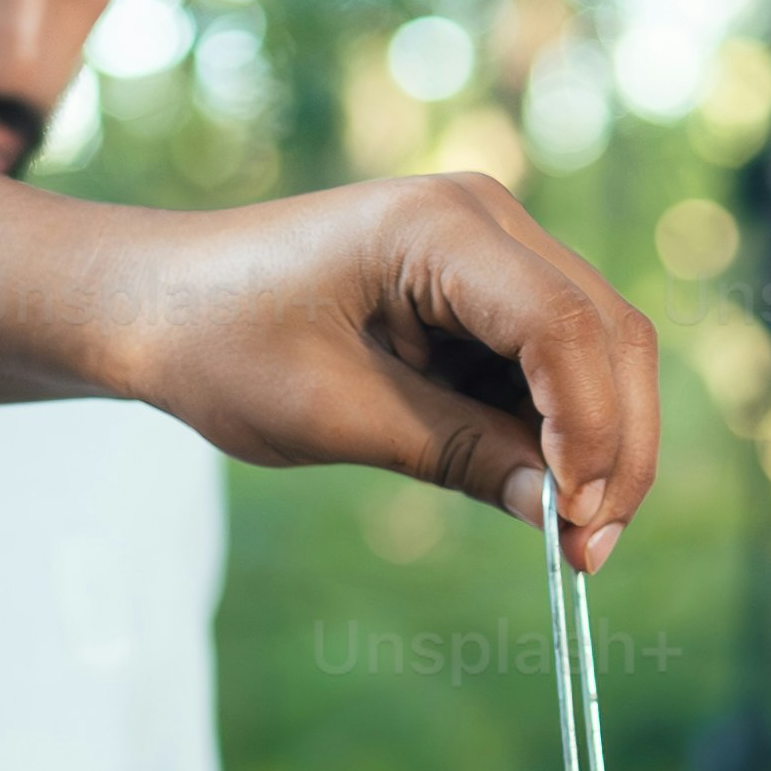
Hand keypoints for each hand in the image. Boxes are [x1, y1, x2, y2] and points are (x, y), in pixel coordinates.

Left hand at [93, 174, 664, 569]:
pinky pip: (551, 360)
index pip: (562, 325)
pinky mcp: (481, 288)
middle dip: (614, 445)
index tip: (573, 522)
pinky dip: (558, 428)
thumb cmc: (221, 345)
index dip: (588, 428)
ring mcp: (489, 248)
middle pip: (607, 331)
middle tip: (592, 552)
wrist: (155, 303)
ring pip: (597, 348)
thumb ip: (459, 454)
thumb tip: (563, 512)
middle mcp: (483, 218)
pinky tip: (539, 494)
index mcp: (437, 226)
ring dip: (597, 442)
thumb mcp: (337, 415)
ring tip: (570, 541)